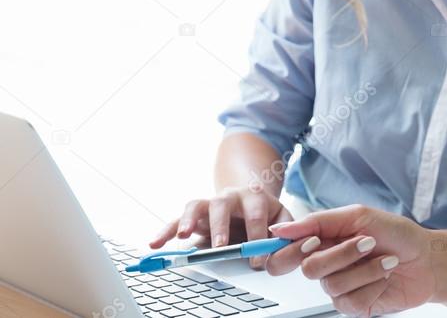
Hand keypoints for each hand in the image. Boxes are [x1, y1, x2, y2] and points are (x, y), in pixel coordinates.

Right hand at [148, 184, 291, 268]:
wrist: (249, 195)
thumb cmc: (265, 211)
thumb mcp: (281, 216)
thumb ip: (285, 230)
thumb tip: (283, 245)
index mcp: (254, 196)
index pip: (256, 215)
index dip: (257, 237)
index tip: (257, 258)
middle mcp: (230, 196)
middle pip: (223, 205)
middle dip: (221, 226)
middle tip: (220, 246)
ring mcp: (210, 202)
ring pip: (196, 206)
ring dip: (187, 220)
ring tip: (182, 236)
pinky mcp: (195, 213)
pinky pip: (176, 219)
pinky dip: (165, 231)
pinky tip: (155, 243)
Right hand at [265, 205, 446, 315]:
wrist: (428, 259)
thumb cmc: (397, 234)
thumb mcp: (359, 216)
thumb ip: (318, 221)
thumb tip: (280, 230)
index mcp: (323, 242)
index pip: (286, 252)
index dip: (290, 250)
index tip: (313, 241)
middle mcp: (328, 266)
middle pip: (308, 269)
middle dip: (341, 254)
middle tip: (365, 243)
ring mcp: (340, 288)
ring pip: (333, 284)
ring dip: (366, 268)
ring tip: (386, 259)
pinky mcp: (354, 306)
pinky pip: (350, 300)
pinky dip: (373, 283)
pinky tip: (386, 275)